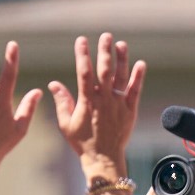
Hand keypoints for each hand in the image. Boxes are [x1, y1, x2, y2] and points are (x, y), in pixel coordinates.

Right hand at [47, 33, 146, 178]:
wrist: (104, 158)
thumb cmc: (82, 142)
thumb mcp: (66, 123)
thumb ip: (62, 101)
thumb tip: (54, 83)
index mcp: (87, 101)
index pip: (84, 73)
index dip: (82, 55)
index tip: (81, 40)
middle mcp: (104, 100)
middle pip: (105, 70)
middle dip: (104, 51)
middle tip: (105, 36)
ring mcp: (118, 104)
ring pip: (121, 77)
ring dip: (121, 59)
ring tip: (121, 44)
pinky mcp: (130, 111)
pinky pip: (135, 91)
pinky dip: (138, 77)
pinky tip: (140, 63)